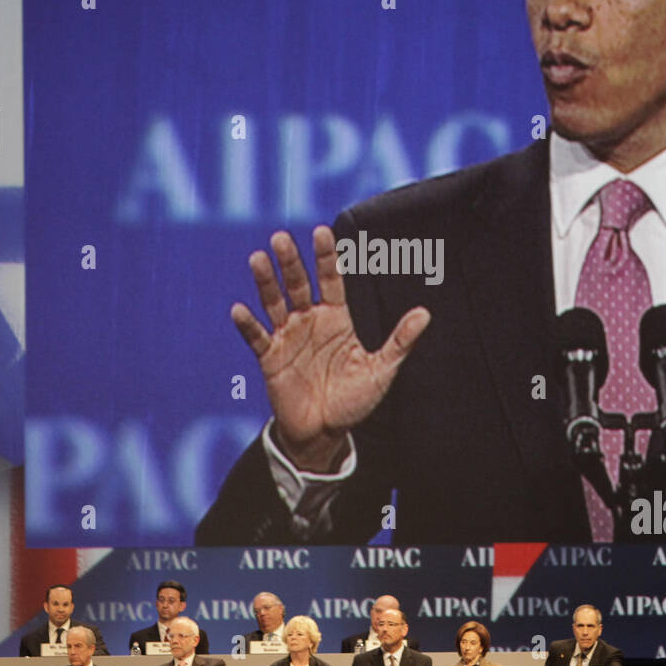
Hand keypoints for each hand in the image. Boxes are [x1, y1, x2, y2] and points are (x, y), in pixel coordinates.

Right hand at [231, 226, 430, 470]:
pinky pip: (257, 338)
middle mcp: (310, 321)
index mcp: (336, 318)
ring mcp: (288, 337)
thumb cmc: (354, 400)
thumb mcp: (381, 370)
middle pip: (298, 285)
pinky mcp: (270, 358)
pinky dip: (248, 325)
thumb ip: (400, 341)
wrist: (325, 432)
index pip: (330, 280)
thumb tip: (424, 314)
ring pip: (274, 303)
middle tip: (281, 237)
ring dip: (266, 282)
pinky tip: (240, 310)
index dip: (326, 258)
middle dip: (290, 262)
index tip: (321, 232)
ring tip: (258, 259)